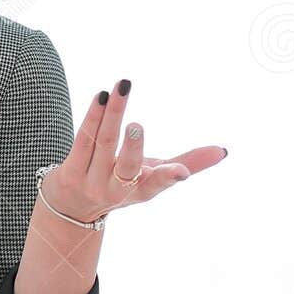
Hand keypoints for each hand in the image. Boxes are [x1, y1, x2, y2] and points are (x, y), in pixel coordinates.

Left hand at [41, 77, 227, 221]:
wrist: (71, 206)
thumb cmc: (121, 183)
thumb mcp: (153, 178)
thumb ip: (188, 162)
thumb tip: (223, 151)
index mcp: (141, 190)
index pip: (157, 184)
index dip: (169, 177)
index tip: (181, 173)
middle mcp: (115, 189)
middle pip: (126, 166)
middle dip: (133, 147)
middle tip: (136, 125)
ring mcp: (90, 181)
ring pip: (102, 143)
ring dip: (112, 114)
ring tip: (122, 88)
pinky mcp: (70, 170)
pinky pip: (82, 139)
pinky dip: (93, 116)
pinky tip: (102, 96)